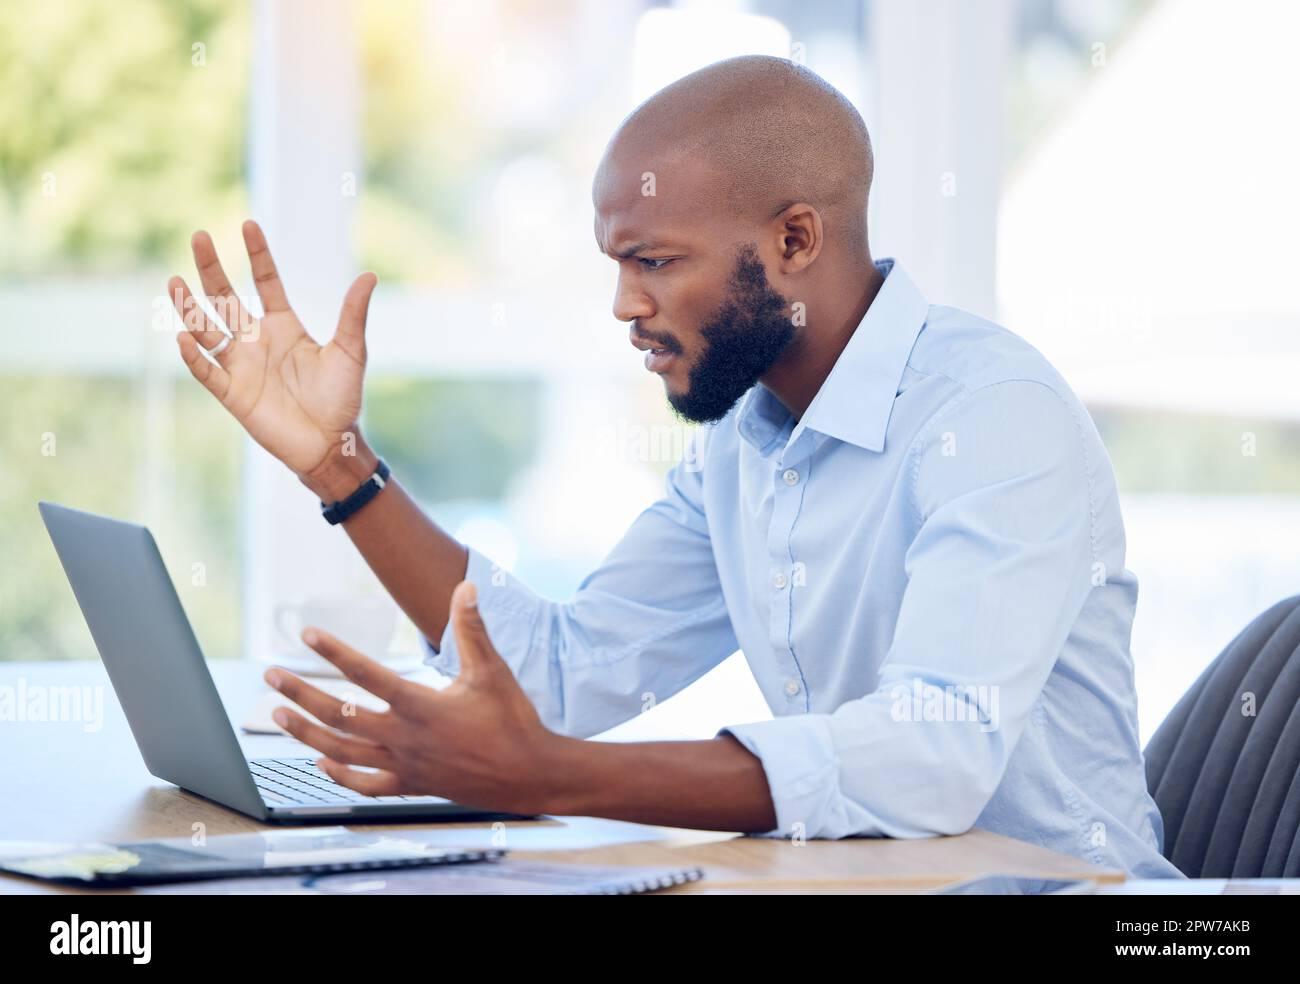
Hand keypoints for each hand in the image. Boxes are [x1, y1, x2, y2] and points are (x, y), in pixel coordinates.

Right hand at [168, 220, 377, 487]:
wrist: (331, 443)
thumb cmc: (341, 398)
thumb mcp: (350, 351)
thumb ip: (352, 315)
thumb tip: (369, 276)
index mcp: (284, 326)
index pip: (266, 282)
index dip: (258, 255)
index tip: (249, 224)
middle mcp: (257, 341)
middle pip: (226, 298)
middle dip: (211, 269)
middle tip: (200, 236)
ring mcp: (241, 366)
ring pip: (206, 330)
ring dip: (190, 308)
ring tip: (174, 282)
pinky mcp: (233, 394)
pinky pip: (206, 371)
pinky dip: (193, 356)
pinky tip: (182, 337)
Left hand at [263, 581, 558, 814]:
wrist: (529, 774)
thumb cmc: (513, 720)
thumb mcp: (492, 670)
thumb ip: (473, 628)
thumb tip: (466, 587)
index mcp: (420, 705)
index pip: (365, 674)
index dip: (334, 652)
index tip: (307, 635)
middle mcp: (404, 737)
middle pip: (338, 715)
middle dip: (300, 693)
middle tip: (271, 676)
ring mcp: (404, 764)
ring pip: (341, 750)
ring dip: (306, 733)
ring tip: (278, 716)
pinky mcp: (411, 785)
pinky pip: (364, 784)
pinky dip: (338, 775)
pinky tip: (321, 763)